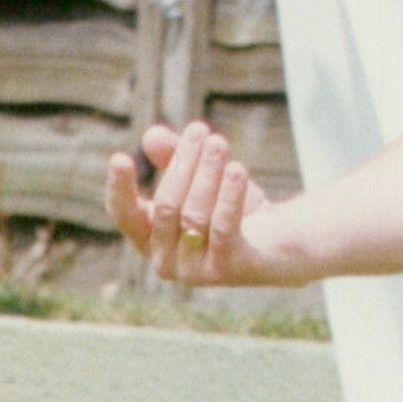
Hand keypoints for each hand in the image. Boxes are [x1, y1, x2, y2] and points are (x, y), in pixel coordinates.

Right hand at [106, 122, 282, 284]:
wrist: (282, 245)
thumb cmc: (235, 210)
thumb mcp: (203, 180)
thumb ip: (175, 158)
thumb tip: (152, 135)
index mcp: (150, 240)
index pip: (125, 214)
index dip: (120, 188)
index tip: (120, 158)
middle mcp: (165, 262)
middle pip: (166, 205)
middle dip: (183, 162)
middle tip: (200, 129)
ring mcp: (193, 272)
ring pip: (193, 214)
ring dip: (207, 173)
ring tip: (219, 142)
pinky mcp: (225, 270)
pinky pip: (222, 228)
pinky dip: (229, 196)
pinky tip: (236, 169)